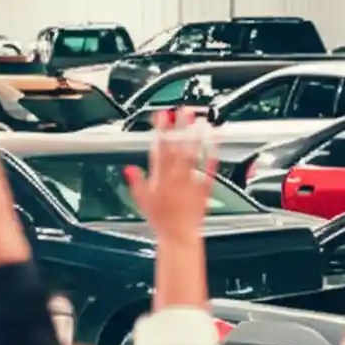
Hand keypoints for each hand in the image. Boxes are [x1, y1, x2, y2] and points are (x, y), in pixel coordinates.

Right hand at [123, 109, 217, 245]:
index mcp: (161, 178)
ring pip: (194, 154)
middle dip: (180, 127)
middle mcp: (177, 177)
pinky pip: (210, 168)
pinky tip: (215, 141)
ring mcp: (191, 180)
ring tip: (199, 120)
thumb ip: (137, 182)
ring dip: (197, 136)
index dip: (161, 130)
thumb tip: (129, 169)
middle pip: (178, 147)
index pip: (160, 148)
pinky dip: (213, 153)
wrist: (179, 235)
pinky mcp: (204, 187)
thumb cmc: (162, 220)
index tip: (162, 115)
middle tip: (182, 109)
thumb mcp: (142, 201)